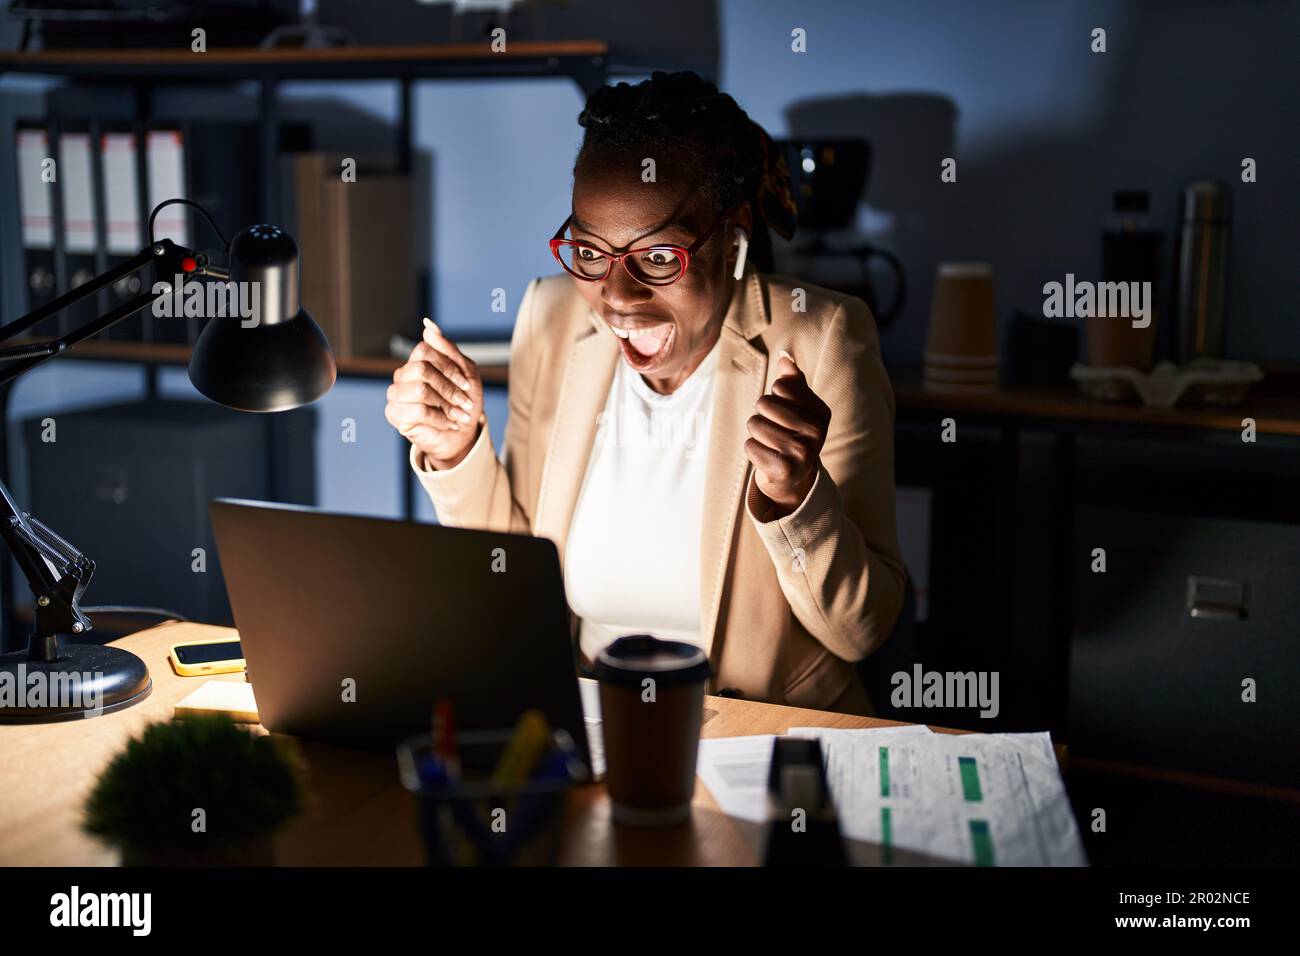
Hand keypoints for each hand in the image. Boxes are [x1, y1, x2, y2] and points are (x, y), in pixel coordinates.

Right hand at [385, 318, 483, 469]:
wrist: (462, 436)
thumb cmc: (464, 403)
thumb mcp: (466, 373)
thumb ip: (449, 349)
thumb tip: (428, 324)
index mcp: (418, 362)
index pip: (425, 350)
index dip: (449, 367)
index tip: (467, 385)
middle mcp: (403, 375)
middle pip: (422, 369)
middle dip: (449, 387)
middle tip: (465, 402)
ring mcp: (396, 394)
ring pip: (420, 389)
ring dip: (446, 404)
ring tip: (458, 414)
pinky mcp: (395, 414)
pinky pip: (418, 410)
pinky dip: (440, 418)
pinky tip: (448, 423)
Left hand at [744, 350, 829, 518]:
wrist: (792, 480)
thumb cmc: (791, 436)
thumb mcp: (797, 408)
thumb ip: (792, 382)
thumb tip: (785, 356)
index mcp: (821, 413)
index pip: (780, 386)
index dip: (775, 398)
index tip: (785, 416)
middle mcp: (815, 432)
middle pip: (764, 403)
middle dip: (762, 417)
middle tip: (774, 433)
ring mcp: (801, 451)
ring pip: (754, 424)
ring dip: (755, 435)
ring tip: (770, 446)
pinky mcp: (783, 469)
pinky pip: (749, 446)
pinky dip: (753, 452)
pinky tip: (767, 459)